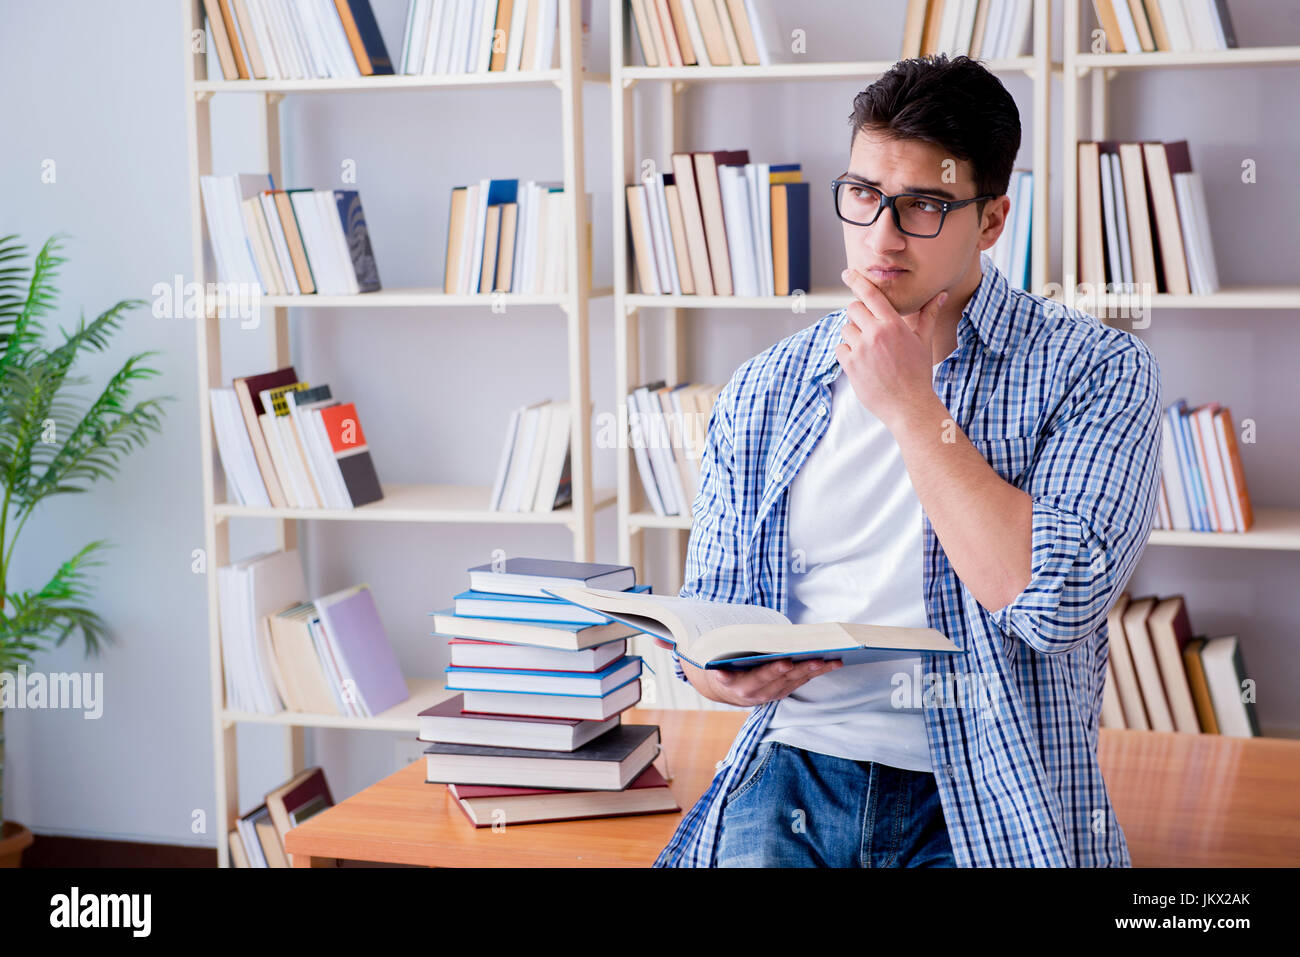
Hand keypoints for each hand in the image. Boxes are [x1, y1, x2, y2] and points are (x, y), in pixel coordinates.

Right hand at [680, 656, 843, 707]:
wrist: (722, 686)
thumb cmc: (710, 662)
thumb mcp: (692, 654)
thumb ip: (675, 645)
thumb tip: (653, 636)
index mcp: (726, 685)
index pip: (727, 682)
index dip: (726, 679)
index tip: (722, 673)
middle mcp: (750, 694)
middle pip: (766, 682)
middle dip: (780, 672)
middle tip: (791, 660)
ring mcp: (769, 693)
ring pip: (790, 683)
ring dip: (809, 673)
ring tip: (826, 659)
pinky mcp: (784, 689)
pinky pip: (801, 681)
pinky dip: (817, 672)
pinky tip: (833, 661)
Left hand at [836, 267, 947, 429]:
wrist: (909, 405)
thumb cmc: (918, 372)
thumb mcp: (924, 341)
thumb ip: (928, 314)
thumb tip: (941, 294)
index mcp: (893, 324)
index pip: (871, 294)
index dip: (857, 281)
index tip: (847, 273)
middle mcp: (875, 333)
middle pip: (853, 309)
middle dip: (858, 315)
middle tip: (868, 329)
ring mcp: (861, 349)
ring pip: (845, 329)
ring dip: (853, 335)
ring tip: (869, 350)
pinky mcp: (850, 365)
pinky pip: (840, 348)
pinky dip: (847, 353)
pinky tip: (862, 363)